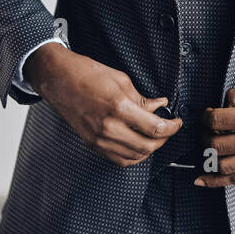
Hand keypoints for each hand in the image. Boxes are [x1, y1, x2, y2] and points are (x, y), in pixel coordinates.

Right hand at [24, 43, 181, 165]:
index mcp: (119, 107)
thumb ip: (142, 98)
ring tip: (154, 137)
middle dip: (163, 139)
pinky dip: (133, 156)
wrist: (57, 79)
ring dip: (149, 149)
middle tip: (168, 129)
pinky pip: (118, 160)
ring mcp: (98, 139)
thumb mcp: (121, 80)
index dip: (172, 127)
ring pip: (134, 157)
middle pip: (147, 146)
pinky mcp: (91, 144)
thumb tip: (159, 106)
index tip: (177, 122)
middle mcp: (109, 127)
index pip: (155, 128)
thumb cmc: (86, 74)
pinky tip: (138, 145)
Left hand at [195, 74, 234, 187]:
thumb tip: (223, 106)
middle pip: (216, 145)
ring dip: (208, 158)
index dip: (206, 117)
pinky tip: (203, 181)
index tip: (207, 114)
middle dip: (205, 136)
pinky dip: (218, 182)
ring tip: (206, 149)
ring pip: (224, 166)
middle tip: (206, 130)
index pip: (216, 121)